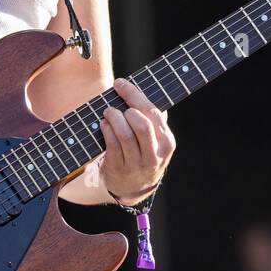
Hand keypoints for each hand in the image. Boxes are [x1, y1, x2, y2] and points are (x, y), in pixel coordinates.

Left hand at [100, 76, 176, 203]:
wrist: (133, 187)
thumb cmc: (143, 151)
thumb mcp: (155, 139)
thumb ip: (152, 116)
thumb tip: (137, 87)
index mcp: (166, 142)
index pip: (153, 113)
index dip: (134, 94)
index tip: (119, 83)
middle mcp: (154, 155)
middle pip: (141, 125)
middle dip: (125, 109)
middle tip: (116, 106)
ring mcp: (136, 165)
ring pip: (124, 135)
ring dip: (113, 118)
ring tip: (108, 113)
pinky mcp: (118, 170)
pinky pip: (111, 145)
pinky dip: (106, 130)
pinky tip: (104, 125)